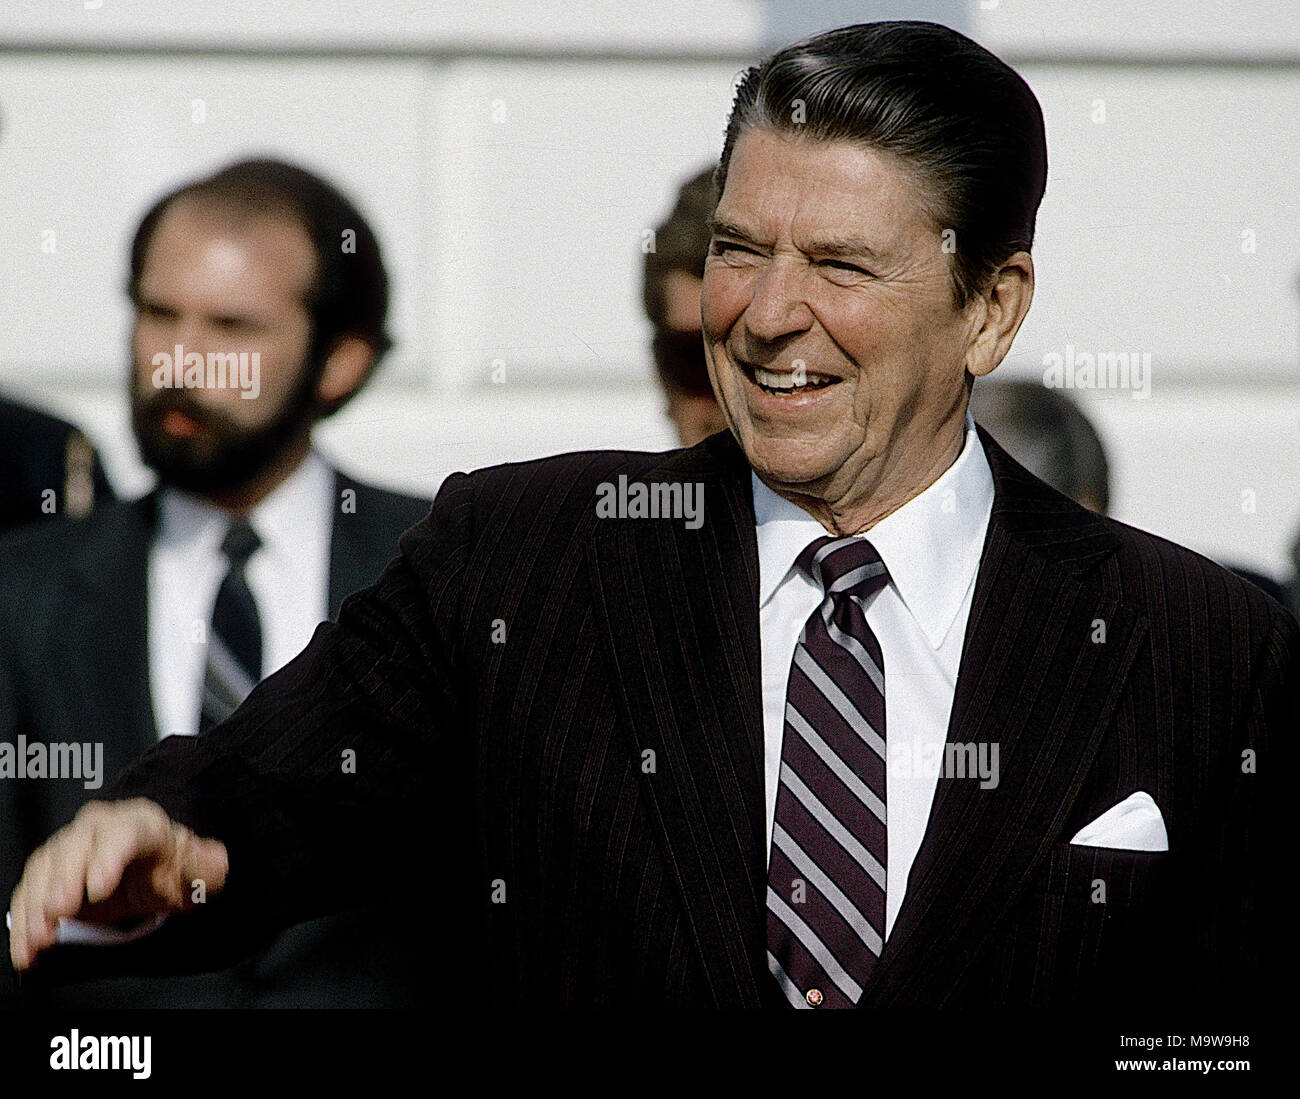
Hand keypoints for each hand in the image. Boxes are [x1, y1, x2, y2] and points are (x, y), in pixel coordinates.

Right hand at [7, 798, 227, 971]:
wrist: (151, 868)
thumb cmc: (172, 866)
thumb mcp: (197, 868)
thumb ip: (207, 865)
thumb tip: (219, 861)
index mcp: (141, 823)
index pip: (125, 833)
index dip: (109, 857)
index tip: (98, 889)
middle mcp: (99, 827)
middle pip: (76, 846)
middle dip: (64, 879)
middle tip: (60, 912)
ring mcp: (69, 847)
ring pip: (46, 868)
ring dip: (37, 904)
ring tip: (39, 938)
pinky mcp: (48, 873)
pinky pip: (30, 891)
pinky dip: (25, 919)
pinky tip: (27, 947)